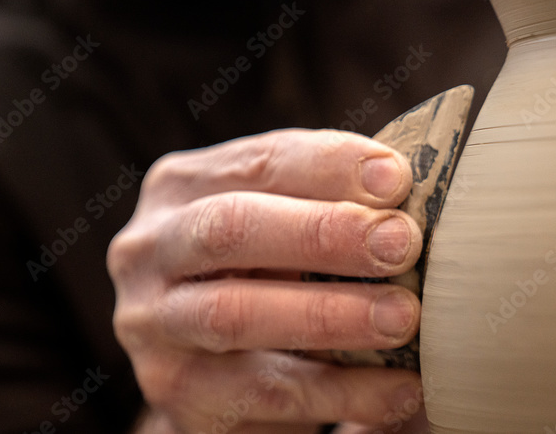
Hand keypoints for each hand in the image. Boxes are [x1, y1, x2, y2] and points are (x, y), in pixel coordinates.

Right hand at [107, 129, 425, 432]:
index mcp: (184, 186)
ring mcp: (153, 326)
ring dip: (330, 315)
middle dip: (323, 233)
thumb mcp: (288, 219)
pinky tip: (401, 389)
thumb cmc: (272, 267)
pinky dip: (343, 393)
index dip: (330, 165)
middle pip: (230, 228)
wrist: (218, 365)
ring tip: (405, 318)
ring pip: (235, 315)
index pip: (260, 161)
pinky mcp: (176, 395)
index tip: (397, 179)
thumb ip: (331, 198)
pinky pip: (266, 394)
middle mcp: (150, 249)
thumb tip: (405, 186)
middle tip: (400, 244)